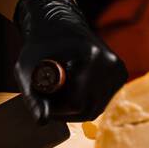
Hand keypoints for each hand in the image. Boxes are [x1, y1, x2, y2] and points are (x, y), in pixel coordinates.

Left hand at [13, 0, 126, 122]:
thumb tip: (41, 122)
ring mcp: (118, 69)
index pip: (76, 102)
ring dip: (76, 108)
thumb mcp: (27, 69)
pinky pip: (102, 101)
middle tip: (49, 103)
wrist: (57, 25)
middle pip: (88, 108)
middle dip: (66, 111)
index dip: (57, 110)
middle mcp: (110, 63)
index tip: (44, 103)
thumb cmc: (39, 46)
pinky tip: (73, 91)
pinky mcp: (121, 74)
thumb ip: (32, 97)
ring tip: (58, 95)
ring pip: (96, 108)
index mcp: (91, 56)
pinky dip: (86, 102)